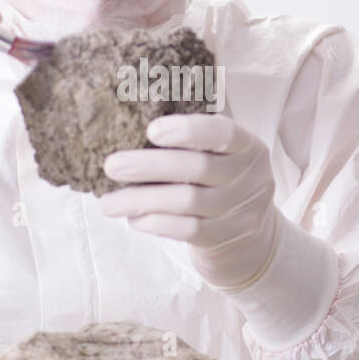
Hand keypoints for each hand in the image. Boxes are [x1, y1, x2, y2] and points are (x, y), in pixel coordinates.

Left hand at [98, 114, 278, 288]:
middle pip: (198, 168)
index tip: (151, 130)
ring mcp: (239, 210)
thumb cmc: (221, 183)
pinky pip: (186, 229)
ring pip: (186, 201)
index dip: (189, 130)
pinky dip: (156, 223)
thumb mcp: (221, 156)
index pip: (224, 133)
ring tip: (108, 203)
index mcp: (248, 147)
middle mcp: (249, 177)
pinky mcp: (224, 238)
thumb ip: (194, 139)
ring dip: (142, 200)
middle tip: (112, 166)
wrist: (250, 240)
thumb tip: (133, 119)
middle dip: (150, 166)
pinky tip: (134, 219)